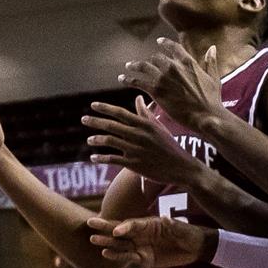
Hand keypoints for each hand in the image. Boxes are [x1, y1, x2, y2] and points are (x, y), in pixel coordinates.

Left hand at [83, 96, 198, 183]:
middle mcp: (139, 136)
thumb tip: (138, 98)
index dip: (105, 108)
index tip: (93, 105)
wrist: (183, 168)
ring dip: (97, 139)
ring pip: (110, 141)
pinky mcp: (135, 165)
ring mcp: (136, 150)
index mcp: (145, 125)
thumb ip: (145, 113)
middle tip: (83, 119)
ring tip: (90, 140)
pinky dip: (101, 158)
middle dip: (95, 121)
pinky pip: (113, 159)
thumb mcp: (159, 127)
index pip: (121, 113)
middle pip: (112, 125)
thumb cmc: (170, 146)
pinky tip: (93, 158)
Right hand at [86, 215, 209, 267]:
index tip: (117, 231)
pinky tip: (106, 254)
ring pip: (121, 244)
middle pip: (120, 230)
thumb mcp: (183, 229)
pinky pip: (129, 257)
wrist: (195, 248)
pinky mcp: (144, 258)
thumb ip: (173, 225)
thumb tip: (166, 218)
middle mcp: (141, 233)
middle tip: (90, 223)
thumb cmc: (189, 234)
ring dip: (108, 242)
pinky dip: (118, 256)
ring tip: (93, 240)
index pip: (133, 224)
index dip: (125, 227)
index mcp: (149, 224)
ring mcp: (141, 245)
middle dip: (106, 227)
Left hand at [122, 39, 226, 129]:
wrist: (206, 115)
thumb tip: (213, 48)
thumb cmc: (212, 99)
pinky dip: (128, 80)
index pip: (173, 47)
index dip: (165, 43)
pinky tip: (122, 79)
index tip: (159, 41)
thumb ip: (210, 62)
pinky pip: (137, 81)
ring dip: (134, 66)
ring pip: (143, 66)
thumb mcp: (214, 78)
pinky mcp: (155, 90)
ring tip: (128, 66)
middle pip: (156, 58)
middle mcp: (173, 67)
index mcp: (188, 62)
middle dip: (150, 60)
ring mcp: (163, 78)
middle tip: (144, 63)